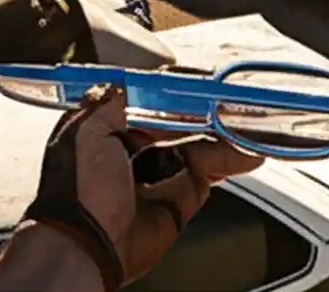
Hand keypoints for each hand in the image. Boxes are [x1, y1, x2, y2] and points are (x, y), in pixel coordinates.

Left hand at [0, 84, 262, 291]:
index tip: (208, 84)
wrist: (87, 248)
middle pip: (185, 119)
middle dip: (212, 112)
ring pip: (203, 143)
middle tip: (237, 105)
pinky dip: (231, 161)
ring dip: (228, 136)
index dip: (183, 90)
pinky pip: (211, 172)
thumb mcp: (88, 131)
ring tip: (252, 130)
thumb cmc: (77, 191)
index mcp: (112, 125)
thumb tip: (150, 81)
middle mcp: (138, 146)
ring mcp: (161, 172)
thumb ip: (118, 100)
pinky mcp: (180, 197)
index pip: (156, 97)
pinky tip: (248, 153)